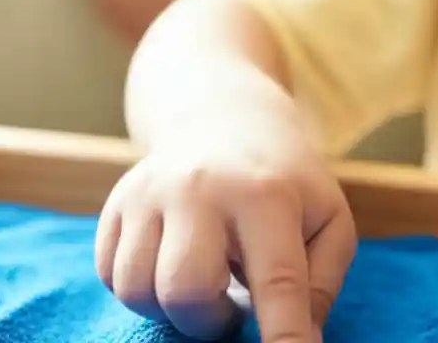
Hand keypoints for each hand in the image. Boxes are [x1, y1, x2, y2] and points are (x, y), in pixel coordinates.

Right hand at [96, 127, 356, 341]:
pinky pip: (110, 276)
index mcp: (265, 194)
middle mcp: (199, 189)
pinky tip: (170, 263)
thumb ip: (320, 282)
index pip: (277, 281)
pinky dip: (141, 289)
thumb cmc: (285, 181)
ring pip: (136, 289)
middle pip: (184, 290)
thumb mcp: (327, 218)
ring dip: (172, 308)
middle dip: (209, 322)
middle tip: (232, 307)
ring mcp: (149, 194)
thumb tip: (302, 339)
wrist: (225, 116)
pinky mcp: (116, 205)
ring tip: (203, 282)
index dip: (284, 335)